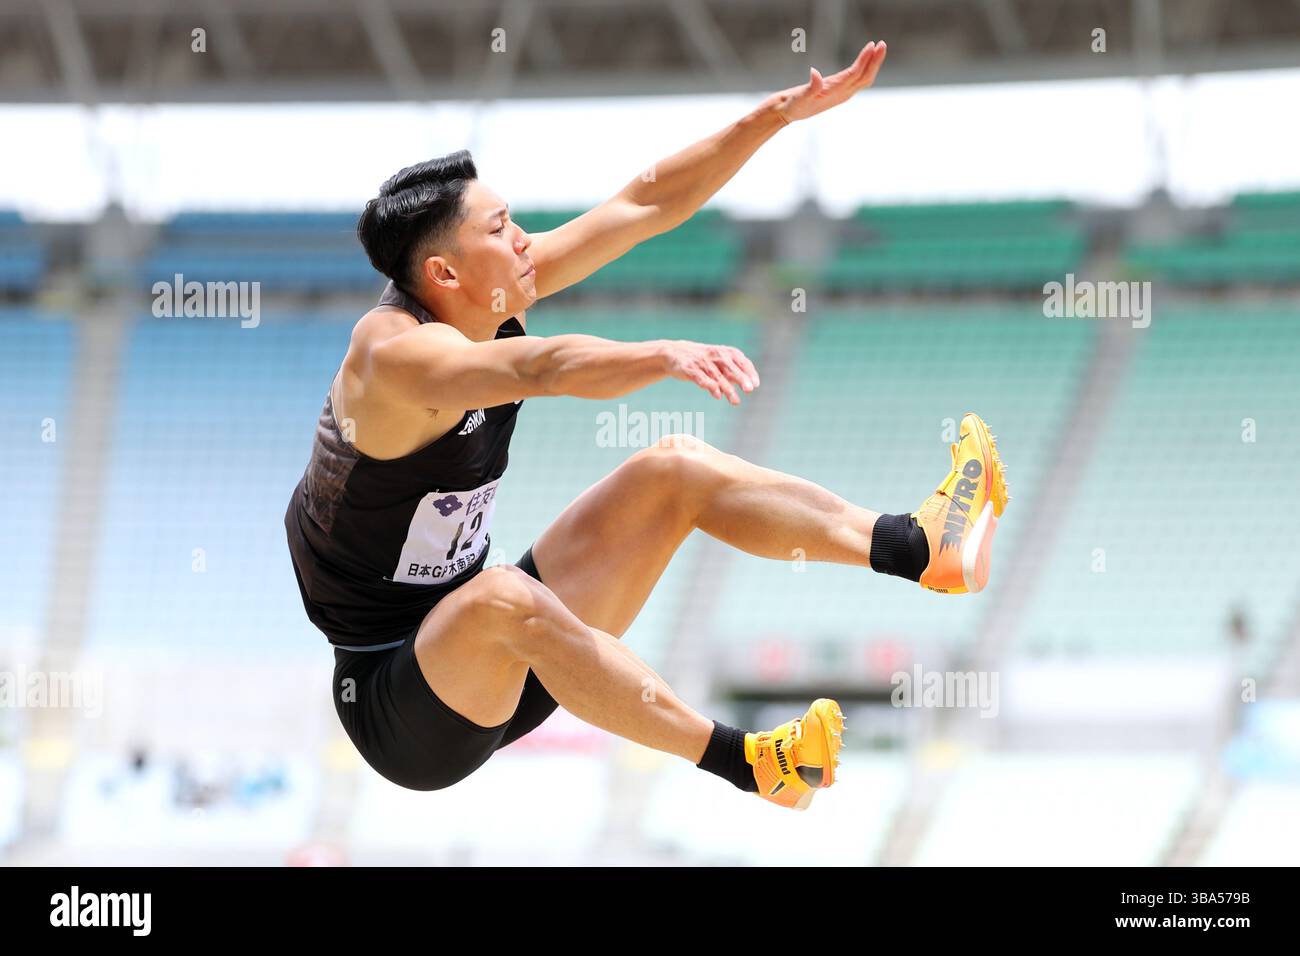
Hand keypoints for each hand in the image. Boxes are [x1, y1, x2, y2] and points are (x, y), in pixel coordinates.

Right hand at [661, 340, 759, 404]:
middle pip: (730, 368)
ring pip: (717, 376)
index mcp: (724, 352)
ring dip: (728, 389)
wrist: (673, 353)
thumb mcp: (719, 360)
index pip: (741, 360)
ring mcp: (701, 362)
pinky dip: (709, 386)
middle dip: (741, 379)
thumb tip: (751, 384)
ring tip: (736, 402)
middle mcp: (714, 355)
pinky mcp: (689, 369)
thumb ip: (734, 371)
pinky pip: (701, 378)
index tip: (756, 384)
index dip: (749, 372)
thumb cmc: (702, 359)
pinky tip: (717, 395)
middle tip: (749, 390)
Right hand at [766, 40, 887, 124]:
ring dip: (872, 64)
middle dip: (875, 61)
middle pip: (864, 77)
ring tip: (878, 48)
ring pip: (863, 79)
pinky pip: (857, 80)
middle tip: (882, 44)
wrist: (787, 113)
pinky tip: (867, 60)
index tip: (871, 46)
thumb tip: (814, 73)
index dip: (864, 60)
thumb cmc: (792, 106)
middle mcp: (841, 94)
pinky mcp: (838, 92)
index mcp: (834, 93)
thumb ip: (809, 87)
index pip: (854, 74)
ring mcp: (841, 94)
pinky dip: (865, 68)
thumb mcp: (798, 97)